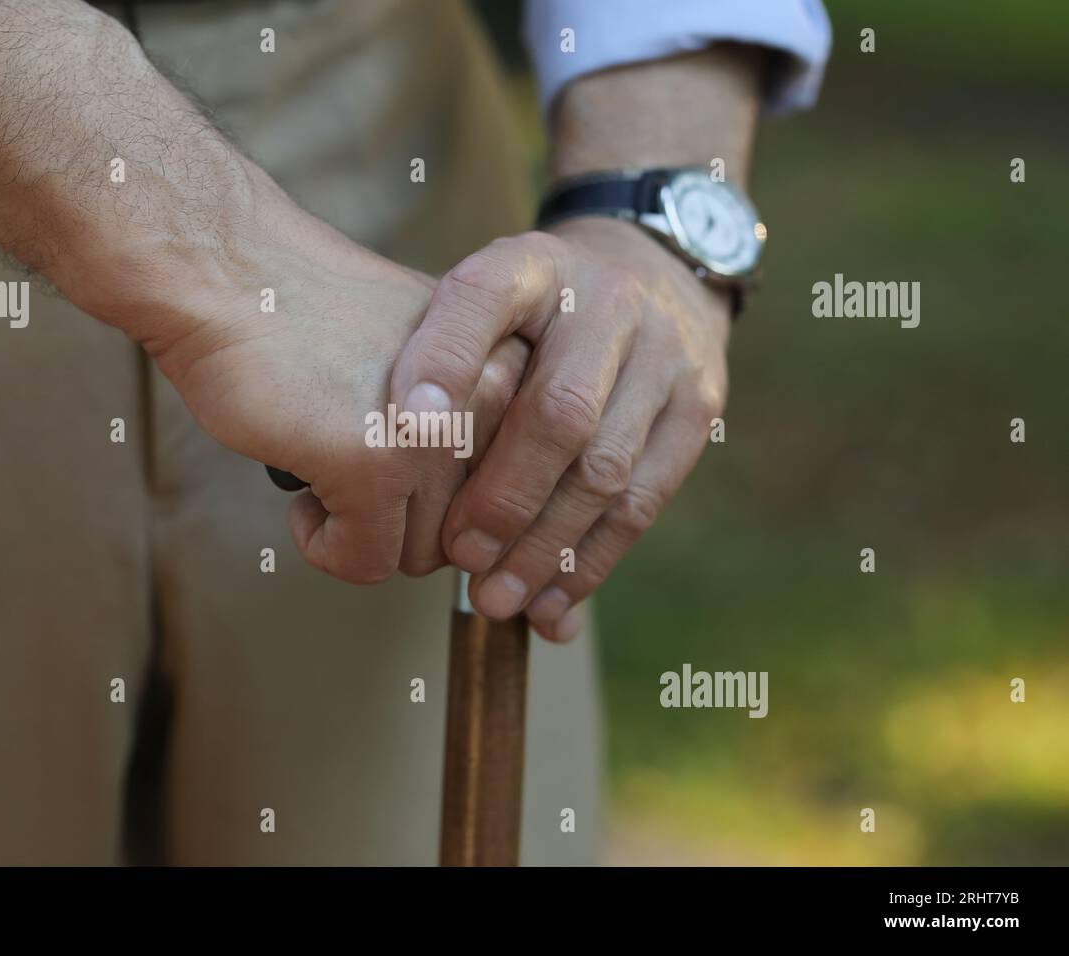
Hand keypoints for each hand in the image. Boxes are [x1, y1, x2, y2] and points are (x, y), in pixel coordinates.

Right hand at [141, 172, 529, 583]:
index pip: (511, 487)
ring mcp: (435, 433)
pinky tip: (303, 506)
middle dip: (403, 527)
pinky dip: (327, 550)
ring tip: (323, 490)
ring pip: (420, 554)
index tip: (399, 485)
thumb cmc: (309, 317)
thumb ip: (467, 417)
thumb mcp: (427, 358)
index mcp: (511, 367)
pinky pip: (366, 561)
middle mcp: (491, 398)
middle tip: (353, 493)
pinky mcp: (377, 464)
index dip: (447, 503)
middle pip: (470, 529)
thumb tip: (478, 514)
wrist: (231, 274)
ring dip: (364, 541)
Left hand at [389, 216, 731, 639]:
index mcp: (533, 264)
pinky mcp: (702, 405)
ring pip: (607, 470)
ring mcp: (667, 354)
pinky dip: (592, 562)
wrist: (653, 270)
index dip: (444, 362)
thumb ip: (441, 358)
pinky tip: (552, 607)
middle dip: (504, 497)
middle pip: (559, 412)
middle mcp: (608, 301)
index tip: (405, 424)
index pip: (482, 298)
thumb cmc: (535, 311)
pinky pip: (646, 500)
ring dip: (546, 547)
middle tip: (458, 555)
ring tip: (496, 598)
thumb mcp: (483, 303)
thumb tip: (396, 442)